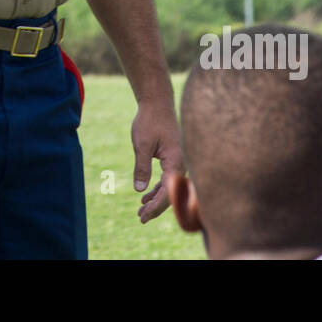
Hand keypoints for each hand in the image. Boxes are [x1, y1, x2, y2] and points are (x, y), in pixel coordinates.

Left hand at [132, 99, 181, 222]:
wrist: (157, 103)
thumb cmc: (150, 121)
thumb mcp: (141, 145)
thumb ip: (141, 168)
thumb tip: (140, 190)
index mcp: (175, 162)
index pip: (168, 192)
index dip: (155, 207)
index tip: (143, 215)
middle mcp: (180, 164)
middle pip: (170, 193)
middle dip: (156, 207)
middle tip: (140, 218)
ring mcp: (178, 162)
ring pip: (169, 188)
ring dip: (156, 199)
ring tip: (141, 210)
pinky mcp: (172, 158)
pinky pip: (167, 179)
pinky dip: (157, 188)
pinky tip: (145, 195)